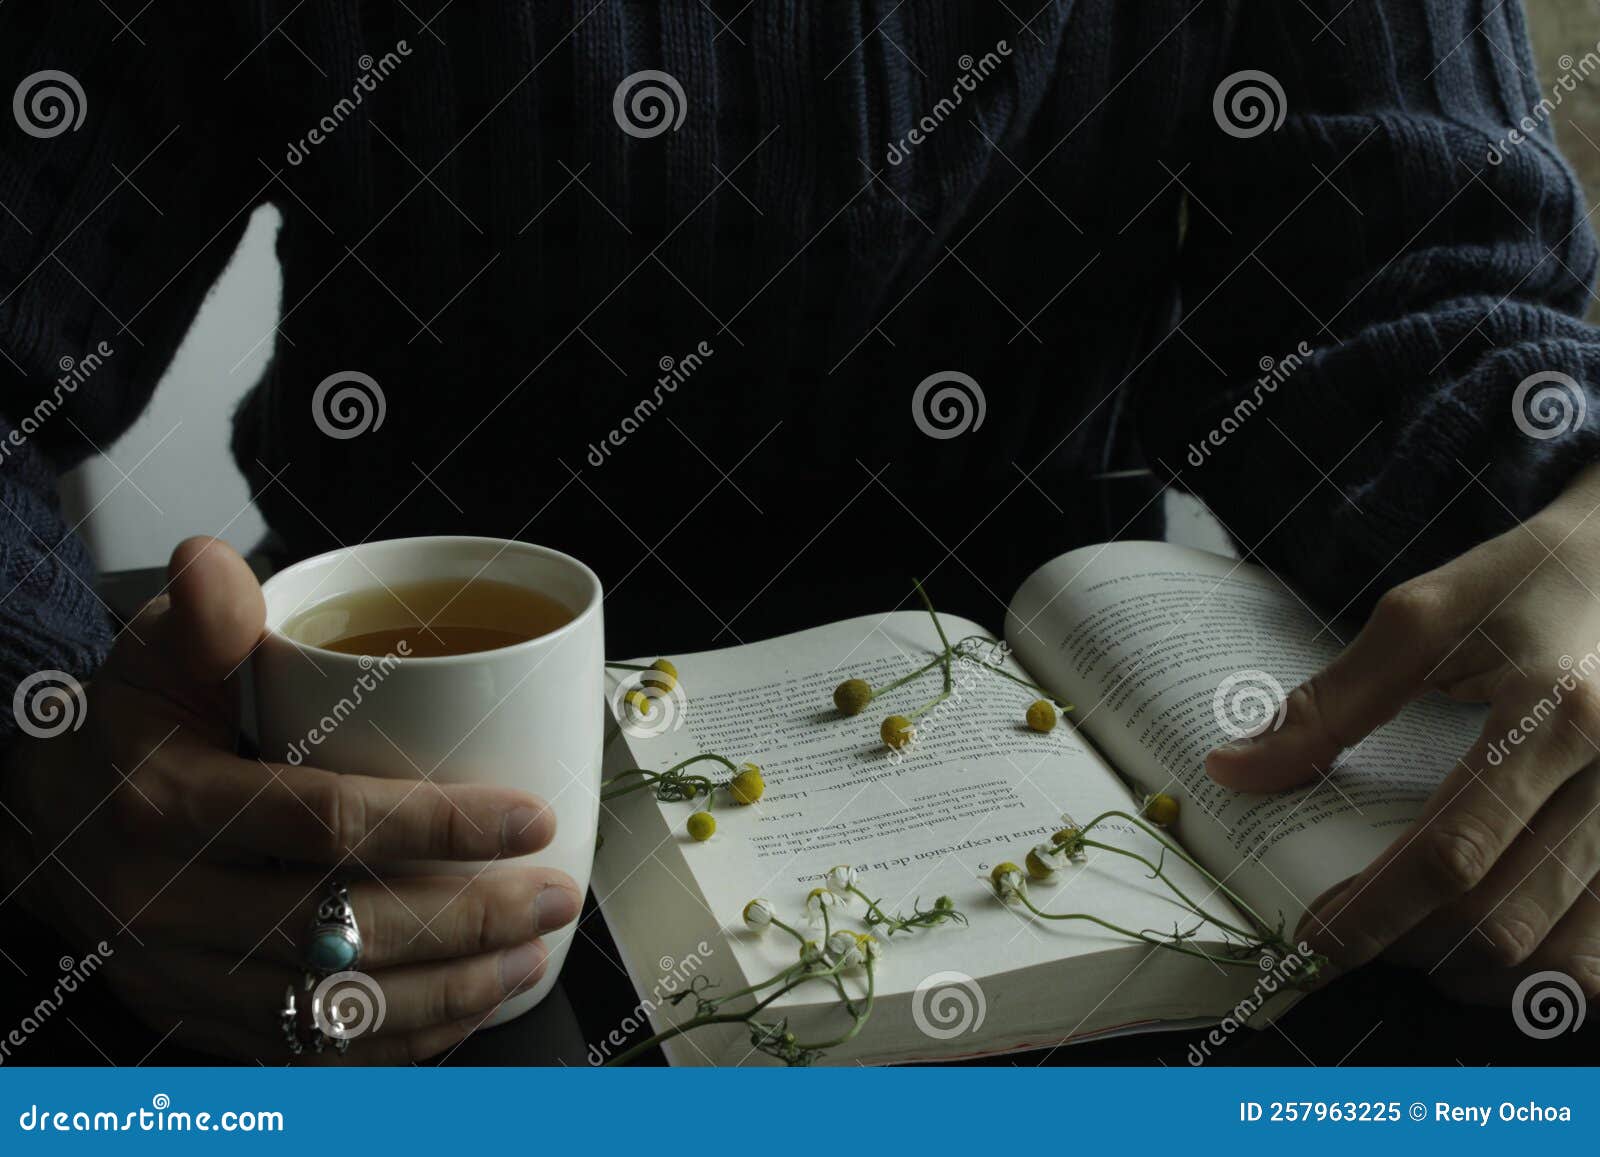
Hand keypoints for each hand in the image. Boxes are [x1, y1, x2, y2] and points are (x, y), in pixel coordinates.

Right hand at [0, 537, 581, 1061]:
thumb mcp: (151, 655)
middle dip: (468, 921)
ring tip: (528, 953)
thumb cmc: (126, 730)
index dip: (439, 826)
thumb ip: (202, 616)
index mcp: (163, 804)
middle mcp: (162, 906)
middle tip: (554, 894)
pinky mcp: (190, 1020)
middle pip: (342, 931)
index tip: (529, 818)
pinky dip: (393, 1044)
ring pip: (331, 1012)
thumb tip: (218, 564)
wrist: (43, 823)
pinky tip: (463, 1010)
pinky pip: (304, 1056)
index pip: (325, 823)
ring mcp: (174, 976)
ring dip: (447, 992)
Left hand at [1206, 467, 1599, 1004]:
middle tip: (1350, 936)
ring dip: (1474, 972)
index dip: (1374, 909)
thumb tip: (1233, 770)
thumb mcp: (1423, 618)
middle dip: (1412, 946)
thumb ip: (1330, 703)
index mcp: (1553, 713)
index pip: (1451, 851)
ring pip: (1564, 956)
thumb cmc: (1526, 582)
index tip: (1312, 936)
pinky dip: (1545, 973)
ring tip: (1411, 948)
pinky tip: (1489, 950)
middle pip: (1504, 917)